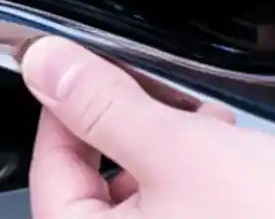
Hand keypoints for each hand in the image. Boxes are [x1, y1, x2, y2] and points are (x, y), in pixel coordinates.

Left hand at [22, 36, 274, 218]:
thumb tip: (47, 70)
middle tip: (141, 88)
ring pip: (144, 199)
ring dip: (162, 151)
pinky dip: (194, 177)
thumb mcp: (177, 148)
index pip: (49, 182)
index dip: (60, 118)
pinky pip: (185, 211)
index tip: (75, 76)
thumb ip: (103, 104)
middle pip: (95, 191)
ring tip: (195, 117)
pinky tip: (226, 149)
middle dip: (120, 131)